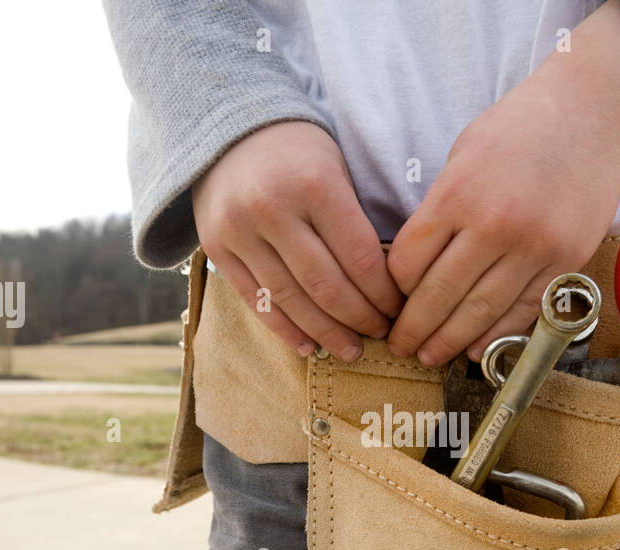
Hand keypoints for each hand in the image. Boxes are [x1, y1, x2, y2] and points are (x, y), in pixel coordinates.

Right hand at [192, 121, 403, 359]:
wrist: (228, 128)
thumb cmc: (299, 153)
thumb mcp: (337, 168)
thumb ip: (357, 220)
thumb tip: (391, 285)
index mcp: (315, 184)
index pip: (360, 257)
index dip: (384, 293)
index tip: (402, 309)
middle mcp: (273, 209)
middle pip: (327, 285)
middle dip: (361, 318)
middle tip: (384, 334)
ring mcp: (240, 231)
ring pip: (291, 300)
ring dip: (326, 333)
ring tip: (351, 350)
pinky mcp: (217, 248)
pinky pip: (256, 301)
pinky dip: (284, 328)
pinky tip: (308, 346)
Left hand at [386, 1, 619, 365]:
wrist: (592, 111)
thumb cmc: (521, 128)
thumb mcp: (463, 155)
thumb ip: (440, 210)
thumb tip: (416, 267)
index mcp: (459, 194)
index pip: (408, 263)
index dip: (392, 290)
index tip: (388, 302)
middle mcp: (496, 225)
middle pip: (438, 296)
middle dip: (412, 329)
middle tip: (399, 345)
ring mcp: (535, 247)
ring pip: (480, 313)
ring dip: (449, 342)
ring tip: (430, 356)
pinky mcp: (567, 261)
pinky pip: (524, 310)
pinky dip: (496, 334)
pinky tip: (475, 349)